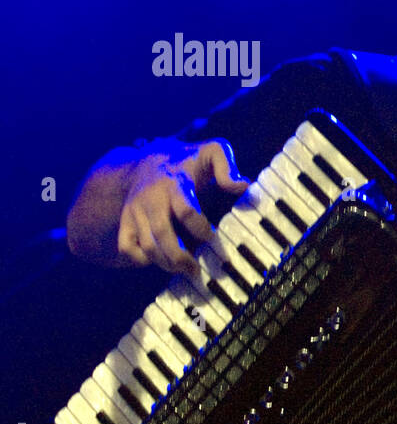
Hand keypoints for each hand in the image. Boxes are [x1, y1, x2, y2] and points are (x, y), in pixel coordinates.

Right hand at [117, 139, 248, 278]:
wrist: (151, 159)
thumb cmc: (188, 159)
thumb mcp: (212, 152)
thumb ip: (227, 167)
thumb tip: (243, 186)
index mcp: (174, 183)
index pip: (186, 210)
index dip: (201, 229)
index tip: (213, 238)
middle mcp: (151, 199)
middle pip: (162, 233)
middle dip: (180, 256)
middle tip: (197, 270)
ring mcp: (135, 211)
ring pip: (146, 244)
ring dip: (166, 263)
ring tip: (186, 270)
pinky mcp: (126, 221)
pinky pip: (126, 247)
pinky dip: (140, 260)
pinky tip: (161, 261)